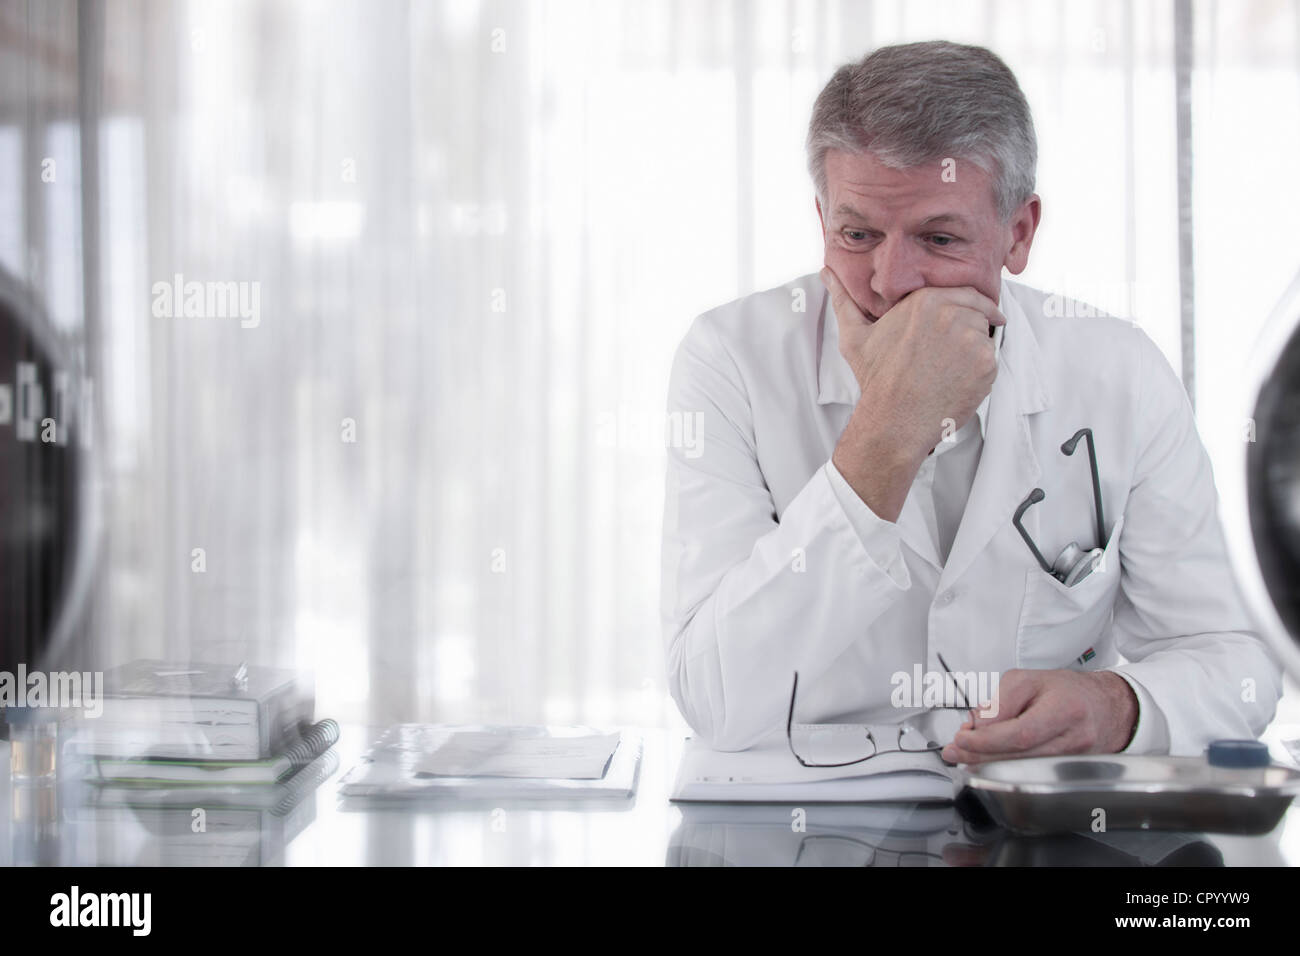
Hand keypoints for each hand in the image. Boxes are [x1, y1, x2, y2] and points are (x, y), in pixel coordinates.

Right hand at [821, 265, 1004, 458]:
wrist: (894, 420)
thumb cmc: (875, 379)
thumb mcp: (855, 336)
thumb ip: (843, 300)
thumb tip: (826, 273)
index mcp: (926, 300)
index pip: (965, 293)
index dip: (969, 306)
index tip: (973, 316)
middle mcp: (952, 313)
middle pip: (977, 313)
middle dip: (970, 329)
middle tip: (956, 352)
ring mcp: (972, 339)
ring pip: (985, 336)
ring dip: (974, 350)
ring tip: (951, 370)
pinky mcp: (986, 364)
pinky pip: (992, 361)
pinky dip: (980, 372)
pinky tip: (957, 383)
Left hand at [939, 669, 1138, 764]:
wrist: (1105, 706)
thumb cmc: (1067, 691)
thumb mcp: (1027, 680)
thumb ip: (999, 702)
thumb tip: (976, 726)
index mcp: (1065, 709)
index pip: (1020, 733)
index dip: (986, 741)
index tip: (961, 738)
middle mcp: (1074, 738)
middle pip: (1019, 756)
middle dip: (979, 755)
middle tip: (955, 750)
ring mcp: (1074, 759)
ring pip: (1023, 769)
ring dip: (988, 764)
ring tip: (965, 755)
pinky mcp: (1069, 772)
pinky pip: (1031, 773)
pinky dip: (1005, 768)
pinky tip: (988, 761)